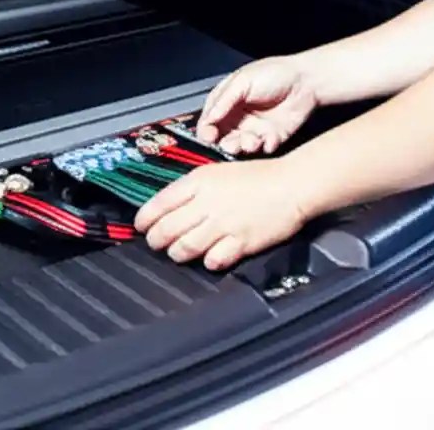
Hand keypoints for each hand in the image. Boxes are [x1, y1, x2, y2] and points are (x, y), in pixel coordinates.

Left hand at [133, 159, 309, 270]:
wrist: (291, 185)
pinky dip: (207, 261)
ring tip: (178, 253)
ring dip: (177, 253)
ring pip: (184, 247)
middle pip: (166, 229)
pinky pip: (212, 260)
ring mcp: (222, 224)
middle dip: (155, 240)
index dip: (144, 219)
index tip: (141, 226)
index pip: (159, 203)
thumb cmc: (256, 177)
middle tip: (156, 244)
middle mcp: (206, 203)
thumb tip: (169, 207)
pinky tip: (209, 258)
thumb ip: (193, 189)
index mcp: (198, 181)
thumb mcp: (218, 172)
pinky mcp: (240, 242)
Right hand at [197, 57, 317, 155]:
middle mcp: (239, 118)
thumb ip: (224, 100)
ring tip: (252, 140)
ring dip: (244, 146)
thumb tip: (208, 118)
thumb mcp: (243, 81)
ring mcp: (255, 128)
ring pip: (242, 146)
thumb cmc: (275, 73)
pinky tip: (270, 137)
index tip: (209, 136)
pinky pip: (264, 148)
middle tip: (231, 144)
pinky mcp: (272, 137)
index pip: (209, 122)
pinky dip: (266, 145)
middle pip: (223, 138)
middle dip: (225, 144)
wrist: (307, 80)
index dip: (206, 131)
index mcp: (227, 103)